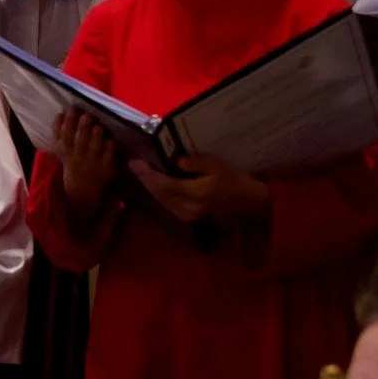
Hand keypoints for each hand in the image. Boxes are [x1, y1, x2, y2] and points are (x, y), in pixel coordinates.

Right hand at [52, 110, 117, 213]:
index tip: (71, 109)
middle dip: (82, 128)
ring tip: (98, 126)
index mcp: (66, 150)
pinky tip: (110, 140)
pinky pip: (108, 158)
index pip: (65, 135)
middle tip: (87, 115)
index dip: (67, 122)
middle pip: (79, 141)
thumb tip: (61, 113)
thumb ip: (58, 131)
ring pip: (94, 149)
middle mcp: (79, 156)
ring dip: (96, 137)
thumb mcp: (62, 147)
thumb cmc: (72, 158)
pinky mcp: (106, 168)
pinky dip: (109, 149)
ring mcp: (93, 162)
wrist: (82, 185)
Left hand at [129, 155, 269, 223]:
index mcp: (197, 193)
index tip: (136, 162)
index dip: (149, 174)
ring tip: (141, 171)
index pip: (166, 185)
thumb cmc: (230, 177)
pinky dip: (158, 193)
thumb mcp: (216, 164)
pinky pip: (166, 204)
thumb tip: (178, 161)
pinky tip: (153, 182)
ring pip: (161, 200)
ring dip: (150, 186)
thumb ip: (197, 162)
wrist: (243, 198)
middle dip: (145, 179)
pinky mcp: (186, 217)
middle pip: (160, 194)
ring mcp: (187, 215)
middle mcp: (189, 207)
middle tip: (134, 164)